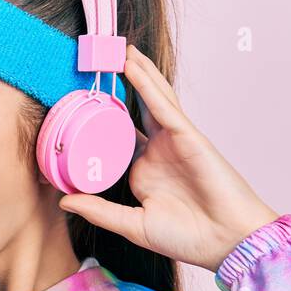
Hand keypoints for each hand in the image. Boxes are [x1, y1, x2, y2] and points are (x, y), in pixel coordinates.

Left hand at [58, 44, 280, 273]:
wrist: (226, 242)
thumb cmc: (187, 237)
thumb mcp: (132, 225)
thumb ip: (98, 211)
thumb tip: (63, 201)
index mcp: (143, 171)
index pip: (115, 138)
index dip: (97, 120)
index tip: (73, 103)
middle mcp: (157, 151)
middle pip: (133, 111)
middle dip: (119, 86)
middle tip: (98, 60)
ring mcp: (173, 141)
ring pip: (151, 99)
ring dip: (136, 73)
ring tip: (118, 49)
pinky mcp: (189, 136)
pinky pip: (164, 107)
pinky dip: (148, 86)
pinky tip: (134, 67)